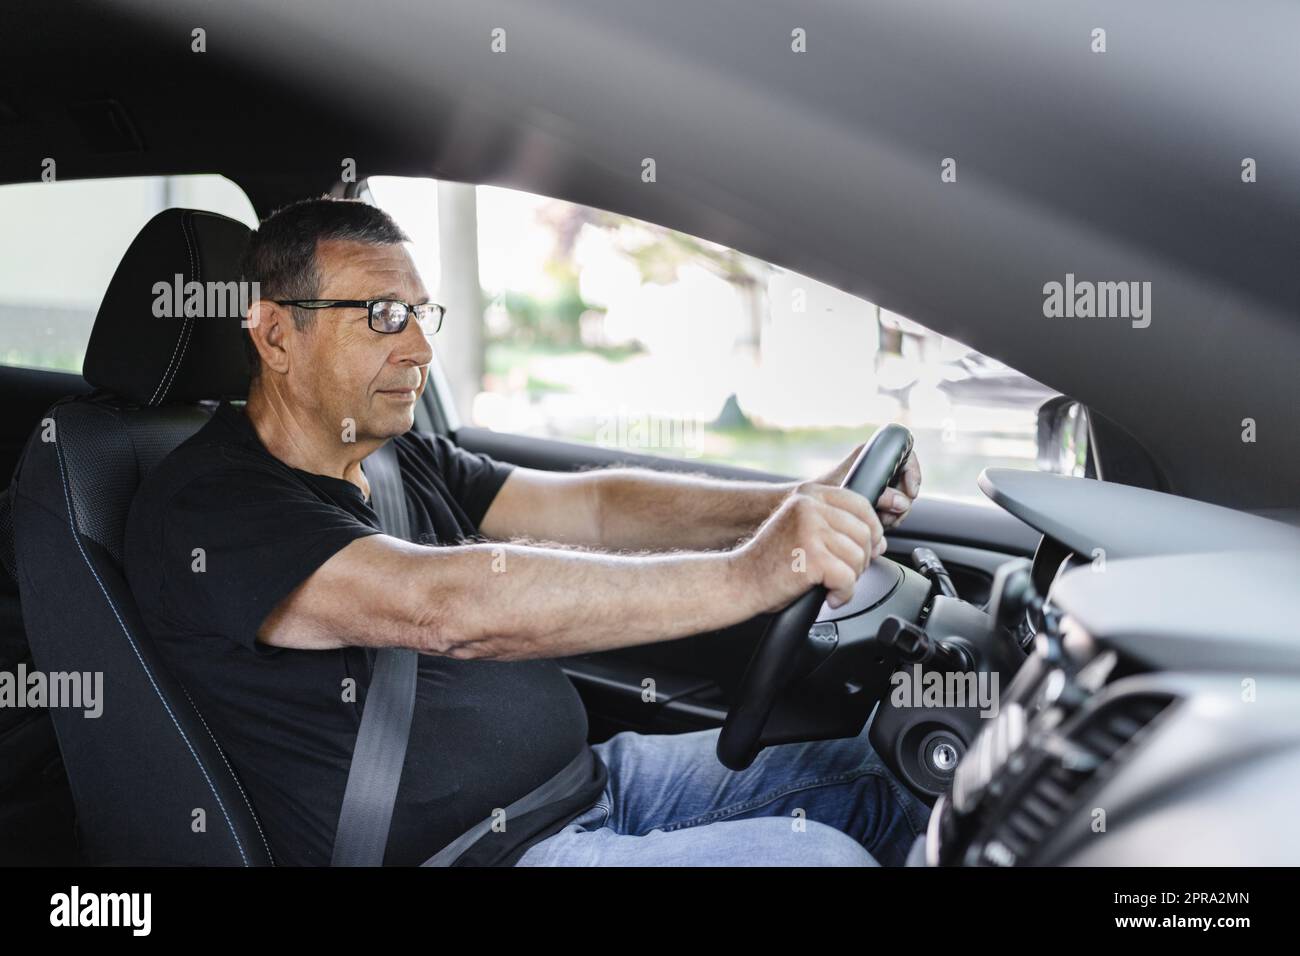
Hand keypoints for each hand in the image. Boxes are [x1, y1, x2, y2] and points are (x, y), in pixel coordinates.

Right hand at [737, 483, 884, 611]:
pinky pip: (848, 578)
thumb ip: (835, 525)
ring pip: (859, 557)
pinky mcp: (813, 556)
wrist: (740, 581)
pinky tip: (828, 596)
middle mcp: (810, 506)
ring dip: (850, 579)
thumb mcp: (801, 528)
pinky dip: (843, 594)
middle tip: (841, 574)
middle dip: (861, 560)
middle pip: (865, 532)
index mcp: (809, 495)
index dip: (870, 530)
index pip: (860, 504)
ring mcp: (811, 529)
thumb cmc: (771, 561)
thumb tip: (880, 540)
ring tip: (830, 585)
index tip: (864, 550)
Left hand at [813, 439, 921, 530]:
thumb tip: (902, 503)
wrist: (813, 504)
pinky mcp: (876, 497)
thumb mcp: (857, 494)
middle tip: (890, 515)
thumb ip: (883, 496)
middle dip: (902, 502)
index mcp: (871, 453)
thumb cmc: (826, 493)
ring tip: (880, 520)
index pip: (906, 454)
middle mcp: (876, 464)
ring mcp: (877, 481)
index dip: (913, 473)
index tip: (911, 492)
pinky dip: (889, 517)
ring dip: (895, 513)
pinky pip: (893, 508)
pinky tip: (878, 522)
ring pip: (902, 498)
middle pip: (907, 482)